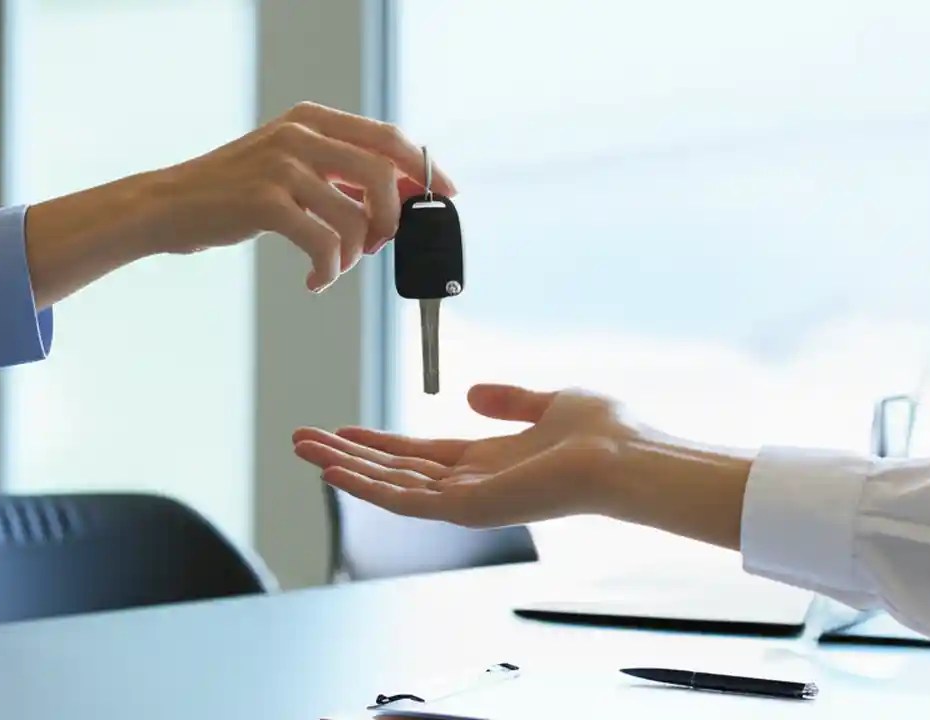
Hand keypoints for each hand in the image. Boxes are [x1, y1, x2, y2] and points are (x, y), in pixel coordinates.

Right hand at [150, 101, 454, 290]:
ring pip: (355, 217)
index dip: (425, 170)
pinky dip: (328, 271)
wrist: (168, 205)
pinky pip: (324, 244)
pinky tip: (315, 280)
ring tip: (335, 268)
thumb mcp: (290, 166)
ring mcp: (281, 166)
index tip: (445, 196)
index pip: (389, 137)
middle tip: (378, 246)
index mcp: (312, 120)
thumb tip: (399, 196)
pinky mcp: (264, 202)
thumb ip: (339, 173)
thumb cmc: (233, 193)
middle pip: (382, 174)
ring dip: (354, 255)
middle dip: (393, 220)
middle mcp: (300, 135)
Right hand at [292, 383, 751, 548]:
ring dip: (343, 469)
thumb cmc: (604, 435)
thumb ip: (509, 400)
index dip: (378, 442)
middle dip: (346, 456)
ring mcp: (466, 502)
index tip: (343, 429)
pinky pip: (403, 500)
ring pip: (389, 487)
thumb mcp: (548, 402)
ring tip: (302, 450)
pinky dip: (364, 486)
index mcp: (488, 461)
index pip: (418, 454)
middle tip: (302, 440)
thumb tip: (472, 392)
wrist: (627, 457)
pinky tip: (333, 470)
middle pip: (393, 472)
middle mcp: (471, 485)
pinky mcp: (467, 509)